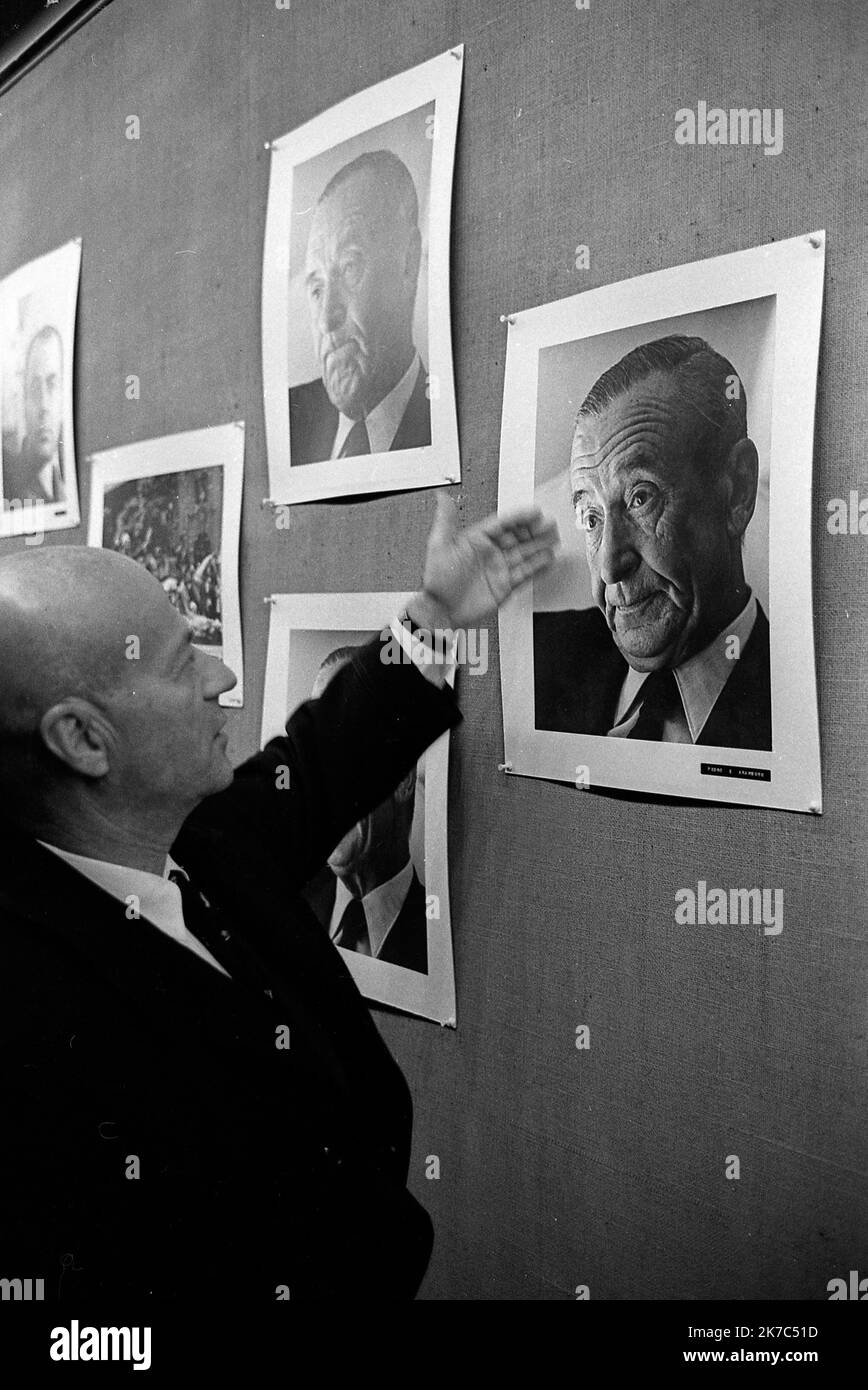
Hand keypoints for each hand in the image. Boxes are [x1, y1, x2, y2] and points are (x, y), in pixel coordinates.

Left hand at [408, 490, 559, 629]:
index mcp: (476, 540)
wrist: (442, 611)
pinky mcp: (505, 586)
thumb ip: (446, 520)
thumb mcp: (439, 545)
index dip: (520, 517)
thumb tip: (443, 497)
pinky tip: (549, 560)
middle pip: (518, 537)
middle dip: (535, 531)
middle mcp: (490, 553)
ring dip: (540, 546)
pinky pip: (525, 574)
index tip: (535, 512)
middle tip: (550, 524)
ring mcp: (499, 569)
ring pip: (525, 554)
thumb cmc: (438, 580)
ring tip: (554, 539)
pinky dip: (538, 567)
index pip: (503, 524)